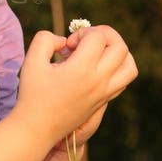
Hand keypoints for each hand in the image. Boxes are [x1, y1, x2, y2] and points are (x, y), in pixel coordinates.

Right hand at [15, 24, 136, 151]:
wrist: (37, 128)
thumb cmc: (32, 93)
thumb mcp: (31, 60)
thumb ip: (46, 39)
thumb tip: (64, 41)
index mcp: (82, 70)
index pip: (98, 37)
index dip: (82, 33)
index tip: (67, 46)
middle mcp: (99, 81)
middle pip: (120, 47)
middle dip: (103, 35)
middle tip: (84, 41)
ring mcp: (104, 93)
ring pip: (130, 65)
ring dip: (117, 51)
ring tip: (98, 51)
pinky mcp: (104, 100)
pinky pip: (124, 79)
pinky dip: (118, 67)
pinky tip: (96, 67)